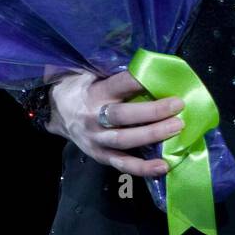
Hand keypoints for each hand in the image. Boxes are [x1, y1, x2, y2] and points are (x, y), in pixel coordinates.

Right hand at [48, 68, 185, 175]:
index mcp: (95, 92)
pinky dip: (143, 168)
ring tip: (177, 128)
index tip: (162, 76)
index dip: (140, 80)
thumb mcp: (93, 73)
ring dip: (152, 135)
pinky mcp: (100, 156)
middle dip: (153, 111)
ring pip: (125, 140)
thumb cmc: (83, 88)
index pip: (120, 84)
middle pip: (124, 115)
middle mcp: (94, 117)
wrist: (56, 111)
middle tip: (178, 105)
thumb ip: (116, 73)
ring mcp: (96, 139)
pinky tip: (163, 166)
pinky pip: (122, 164)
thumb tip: (151, 67)